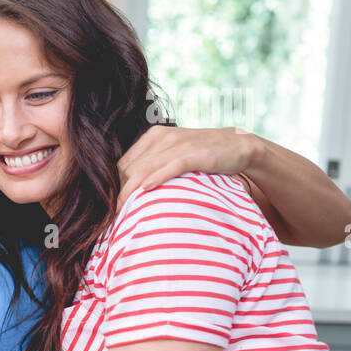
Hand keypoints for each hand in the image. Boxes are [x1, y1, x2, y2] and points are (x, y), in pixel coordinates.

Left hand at [117, 125, 256, 210]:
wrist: (239, 145)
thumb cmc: (202, 154)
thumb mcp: (173, 154)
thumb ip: (153, 163)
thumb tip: (130, 188)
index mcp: (153, 136)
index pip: (123, 163)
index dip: (115, 186)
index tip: (111, 205)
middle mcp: (162, 137)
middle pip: (130, 168)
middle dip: (119, 192)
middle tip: (114, 214)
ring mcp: (179, 144)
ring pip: (145, 168)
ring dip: (130, 191)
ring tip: (121, 210)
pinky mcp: (195, 154)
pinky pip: (171, 166)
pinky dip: (157, 177)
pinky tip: (146, 189)